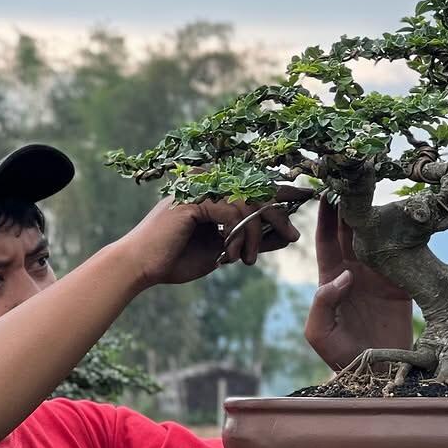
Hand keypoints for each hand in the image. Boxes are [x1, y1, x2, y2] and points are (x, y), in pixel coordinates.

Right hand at [120, 190, 302, 287]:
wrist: (140, 268)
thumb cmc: (177, 258)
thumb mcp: (225, 249)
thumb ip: (253, 238)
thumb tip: (286, 234)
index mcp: (212, 187)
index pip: (255, 184)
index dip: (282, 191)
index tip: (306, 199)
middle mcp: (206, 179)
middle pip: (257, 189)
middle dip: (280, 213)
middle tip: (293, 236)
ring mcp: (198, 187)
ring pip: (248, 204)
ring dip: (255, 236)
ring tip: (248, 259)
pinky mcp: (193, 200)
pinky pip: (233, 214)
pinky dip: (239, 237)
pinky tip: (233, 255)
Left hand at [305, 200, 413, 370]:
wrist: (377, 376)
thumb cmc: (341, 356)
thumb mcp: (320, 333)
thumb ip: (323, 304)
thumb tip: (344, 275)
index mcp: (331, 278)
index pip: (326, 239)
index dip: (325, 215)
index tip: (326, 190)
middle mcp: (355, 271)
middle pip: (352, 230)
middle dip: (353, 205)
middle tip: (356, 178)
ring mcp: (379, 275)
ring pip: (379, 237)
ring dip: (381, 217)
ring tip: (385, 192)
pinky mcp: (402, 284)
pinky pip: (405, 256)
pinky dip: (407, 239)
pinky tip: (410, 220)